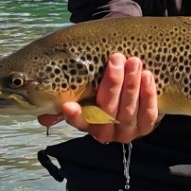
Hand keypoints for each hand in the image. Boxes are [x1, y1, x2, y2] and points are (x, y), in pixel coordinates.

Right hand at [37, 52, 160, 143]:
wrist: (131, 91)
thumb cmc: (103, 86)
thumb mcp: (86, 89)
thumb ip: (67, 94)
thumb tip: (42, 116)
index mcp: (87, 122)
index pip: (78, 120)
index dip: (74, 115)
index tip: (68, 105)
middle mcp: (105, 131)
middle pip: (107, 111)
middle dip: (112, 84)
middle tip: (116, 59)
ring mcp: (126, 131)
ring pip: (128, 111)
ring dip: (131, 85)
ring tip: (134, 62)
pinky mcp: (145, 127)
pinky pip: (148, 113)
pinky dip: (148, 95)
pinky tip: (147, 76)